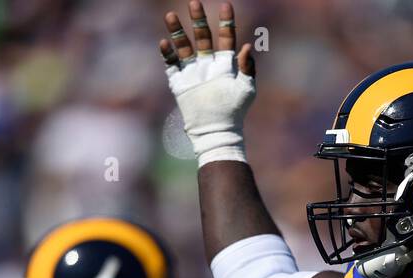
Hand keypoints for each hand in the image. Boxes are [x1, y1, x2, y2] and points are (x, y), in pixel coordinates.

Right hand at [160, 1, 255, 165]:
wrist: (216, 130)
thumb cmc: (235, 112)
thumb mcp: (246, 89)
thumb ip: (247, 67)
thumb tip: (247, 45)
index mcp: (225, 65)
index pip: (225, 38)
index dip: (226, 22)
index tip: (226, 5)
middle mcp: (208, 65)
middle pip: (202, 37)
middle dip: (198, 20)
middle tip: (195, 2)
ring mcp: (193, 73)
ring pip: (183, 46)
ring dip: (177, 31)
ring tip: (171, 15)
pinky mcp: (180, 83)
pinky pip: (171, 64)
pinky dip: (167, 54)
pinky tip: (165, 43)